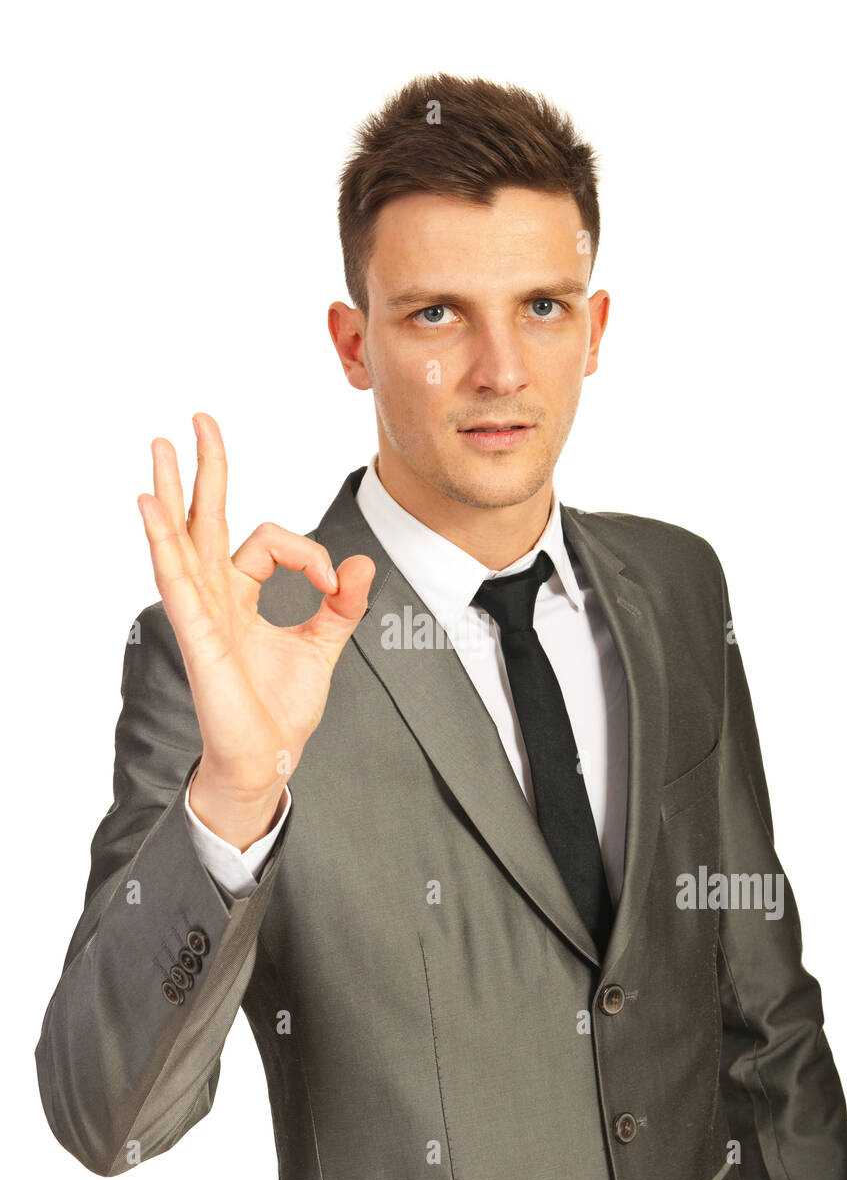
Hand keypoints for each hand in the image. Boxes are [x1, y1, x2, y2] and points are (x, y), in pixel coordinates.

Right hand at [137, 412, 374, 845]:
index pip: (269, 541)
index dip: (309, 554)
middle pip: (204, 520)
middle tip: (200, 420)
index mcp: (241, 596)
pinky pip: (177, 579)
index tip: (337, 586)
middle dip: (204, 470)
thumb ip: (341, 606)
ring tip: (162, 446)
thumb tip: (363, 565)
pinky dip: (163, 541)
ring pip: (181, 539)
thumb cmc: (280, 710)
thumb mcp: (323, 646)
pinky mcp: (197, 634)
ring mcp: (202, 613)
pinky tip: (150, 506)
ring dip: (172, 491)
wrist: (267, 760)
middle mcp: (216, 597)